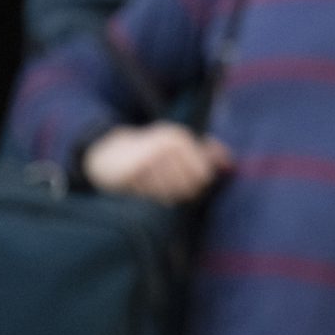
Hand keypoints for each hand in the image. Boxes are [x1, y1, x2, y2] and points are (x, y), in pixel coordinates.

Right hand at [82, 122, 231, 203]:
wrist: (105, 155)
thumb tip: (229, 163)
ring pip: (171, 194)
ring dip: (158, 195)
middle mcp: (169, 144)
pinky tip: (135, 185)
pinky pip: (151, 196)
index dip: (193, 184)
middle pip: (189, 186)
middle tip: (157, 181)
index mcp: (180, 138)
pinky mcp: (135, 169)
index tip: (174, 176)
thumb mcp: (176, 148)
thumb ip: (205, 153)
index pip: (203, 176)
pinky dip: (144, 197)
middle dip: (175, 191)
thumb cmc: (148, 155)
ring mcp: (152, 155)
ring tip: (146, 182)